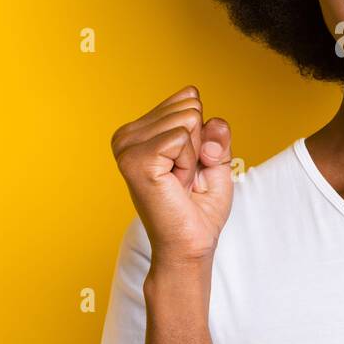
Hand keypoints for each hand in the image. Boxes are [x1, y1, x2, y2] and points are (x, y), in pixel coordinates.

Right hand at [110, 85, 234, 271]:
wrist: (190, 244)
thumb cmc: (198, 208)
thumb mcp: (216, 160)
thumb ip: (217, 133)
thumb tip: (212, 120)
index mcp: (139, 131)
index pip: (188, 99)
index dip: (202, 136)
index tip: (187, 167)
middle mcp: (126, 135)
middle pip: (190, 108)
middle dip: (198, 146)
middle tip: (183, 178)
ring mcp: (127, 146)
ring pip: (188, 120)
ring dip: (193, 157)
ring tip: (178, 182)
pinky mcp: (135, 160)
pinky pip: (183, 137)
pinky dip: (188, 163)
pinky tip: (175, 184)